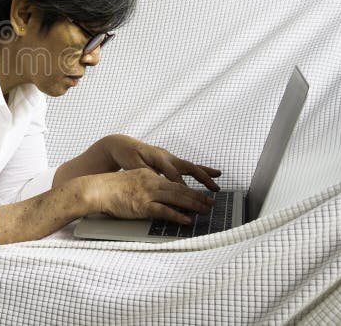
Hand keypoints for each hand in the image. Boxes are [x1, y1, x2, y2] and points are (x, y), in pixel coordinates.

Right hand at [83, 168, 215, 223]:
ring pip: (177, 198)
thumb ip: (144, 185)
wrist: (96, 189)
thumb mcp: (131, 181)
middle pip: (180, 189)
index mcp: (148, 175)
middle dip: (198, 196)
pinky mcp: (143, 205)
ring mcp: (148, 193)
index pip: (173, 181)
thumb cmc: (109, 188)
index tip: (200, 193)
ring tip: (206, 211)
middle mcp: (151, 182)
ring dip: (194, 205)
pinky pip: (165, 211)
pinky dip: (178, 216)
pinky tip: (187, 220)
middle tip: (211, 202)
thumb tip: (154, 195)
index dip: (189, 188)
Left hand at [100, 134, 221, 190]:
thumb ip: (143, 171)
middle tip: (214, 189)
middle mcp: (166, 156)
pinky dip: (199, 171)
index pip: (172, 173)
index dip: (180, 185)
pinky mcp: (169, 160)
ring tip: (218, 180)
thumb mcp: (132, 163)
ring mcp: (169, 158)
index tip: (188, 196)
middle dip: (202, 178)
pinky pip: (187, 167)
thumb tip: (154, 179)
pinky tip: (210, 175)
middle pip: (188, 167)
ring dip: (205, 174)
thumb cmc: (126, 154)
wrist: (122, 145)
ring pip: (190, 166)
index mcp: (158, 157)